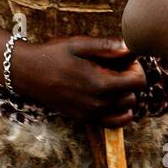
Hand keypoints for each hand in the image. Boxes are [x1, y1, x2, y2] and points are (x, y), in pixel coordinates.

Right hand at [9, 37, 147, 126]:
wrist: (28, 73)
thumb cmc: (54, 55)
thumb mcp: (81, 44)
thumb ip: (108, 47)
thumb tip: (132, 47)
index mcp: (100, 84)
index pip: (138, 82)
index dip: (136, 68)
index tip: (125, 60)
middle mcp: (97, 104)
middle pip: (133, 96)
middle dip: (130, 81)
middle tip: (115, 68)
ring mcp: (90, 115)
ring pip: (126, 111)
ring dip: (124, 96)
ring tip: (110, 81)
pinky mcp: (83, 120)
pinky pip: (113, 123)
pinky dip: (118, 112)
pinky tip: (109, 96)